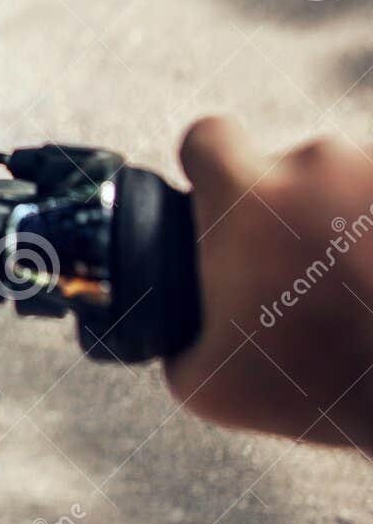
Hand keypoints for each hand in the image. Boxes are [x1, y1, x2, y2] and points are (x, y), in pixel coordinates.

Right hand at [166, 117, 372, 454]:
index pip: (209, 136)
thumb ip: (174, 337)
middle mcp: (318, 163)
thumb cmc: (316, 388)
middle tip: (301, 274)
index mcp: (247, 195)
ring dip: (344, 220)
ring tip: (356, 284)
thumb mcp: (205, 384)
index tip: (222, 198)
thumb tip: (169, 324)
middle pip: (286, 167)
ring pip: (346, 183)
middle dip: (290, 210)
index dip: (208, 163)